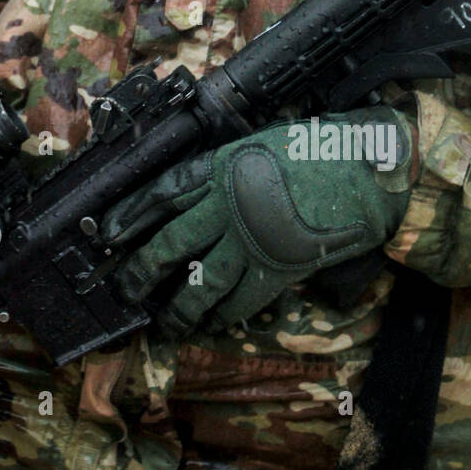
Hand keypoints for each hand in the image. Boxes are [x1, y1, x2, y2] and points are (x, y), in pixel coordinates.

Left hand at [101, 108, 412, 340]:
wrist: (364, 166)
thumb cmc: (315, 149)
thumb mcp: (258, 145)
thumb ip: (227, 171)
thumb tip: (200, 197)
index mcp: (219, 167)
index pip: (161, 194)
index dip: (130, 216)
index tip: (107, 233)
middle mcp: (226, 205)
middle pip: (170, 243)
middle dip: (142, 270)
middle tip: (125, 289)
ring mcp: (250, 239)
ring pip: (201, 282)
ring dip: (178, 307)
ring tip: (163, 324)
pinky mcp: (277, 266)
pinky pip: (241, 300)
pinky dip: (224, 315)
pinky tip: (212, 324)